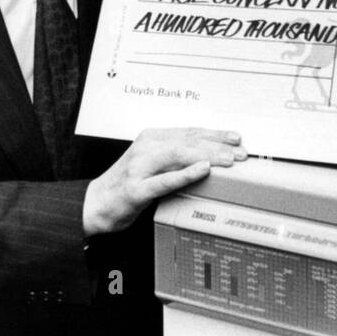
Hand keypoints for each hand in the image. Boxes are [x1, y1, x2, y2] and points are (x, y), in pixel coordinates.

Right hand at [83, 127, 246, 235]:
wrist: (95, 204)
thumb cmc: (127, 184)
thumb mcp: (153, 163)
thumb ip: (176, 157)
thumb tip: (209, 155)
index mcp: (151, 138)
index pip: (189, 131)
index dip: (215, 133)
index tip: (235, 138)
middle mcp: (146, 148)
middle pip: (188, 140)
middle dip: (218, 145)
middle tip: (241, 152)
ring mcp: (140, 168)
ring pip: (179, 155)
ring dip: (207, 155)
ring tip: (228, 160)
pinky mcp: (136, 190)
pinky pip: (164, 180)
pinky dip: (186, 173)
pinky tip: (202, 170)